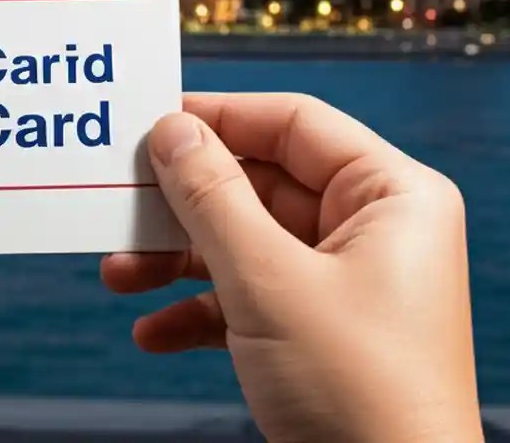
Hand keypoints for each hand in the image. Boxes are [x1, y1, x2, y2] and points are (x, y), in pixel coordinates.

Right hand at [102, 94, 480, 442]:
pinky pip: (245, 299)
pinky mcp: (318, 332)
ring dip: (175, 262)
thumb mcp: (269, 281)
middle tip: (120, 202)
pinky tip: (153, 333)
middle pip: (258, 185)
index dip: (219, 117)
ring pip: (242, 244)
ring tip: (118, 275)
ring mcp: (344, 284)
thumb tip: (172, 131)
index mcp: (391, 197)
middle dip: (182, 205)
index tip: (151, 122)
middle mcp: (371, 231)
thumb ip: (212, 198)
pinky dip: (197, 313)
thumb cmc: (360, 392)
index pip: (294, 124)